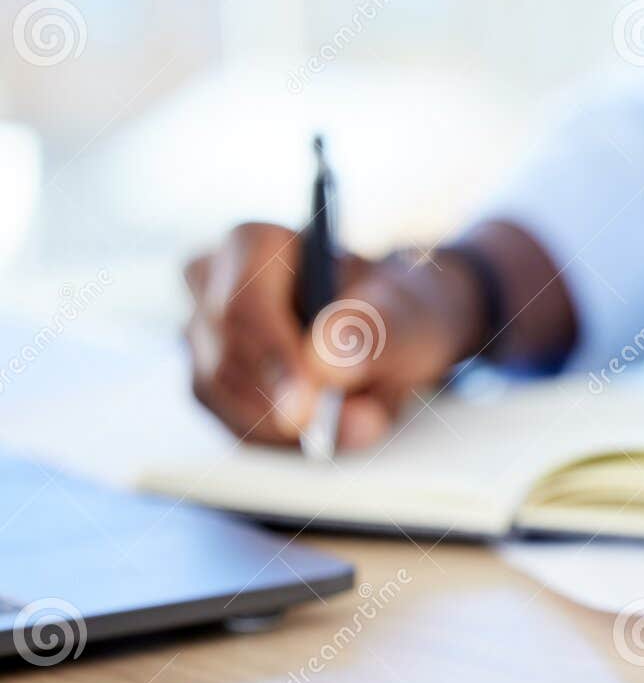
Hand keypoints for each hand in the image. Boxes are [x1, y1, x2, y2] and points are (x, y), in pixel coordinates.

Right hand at [183, 223, 485, 449]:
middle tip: (342, 430)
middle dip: (283, 403)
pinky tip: (321, 429)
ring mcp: (199, 332)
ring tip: (350, 421)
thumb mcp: (405, 315)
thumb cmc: (395, 311)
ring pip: (218, 394)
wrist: (393, 332)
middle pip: (223, 356)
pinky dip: (278, 437)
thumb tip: (327, 368)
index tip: (307, 408)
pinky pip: (228, 420)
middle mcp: (209, 282)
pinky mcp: (207, 379)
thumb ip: (372, 332)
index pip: (242, 305)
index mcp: (252, 244)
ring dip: (283, 425)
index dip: (272, 362)